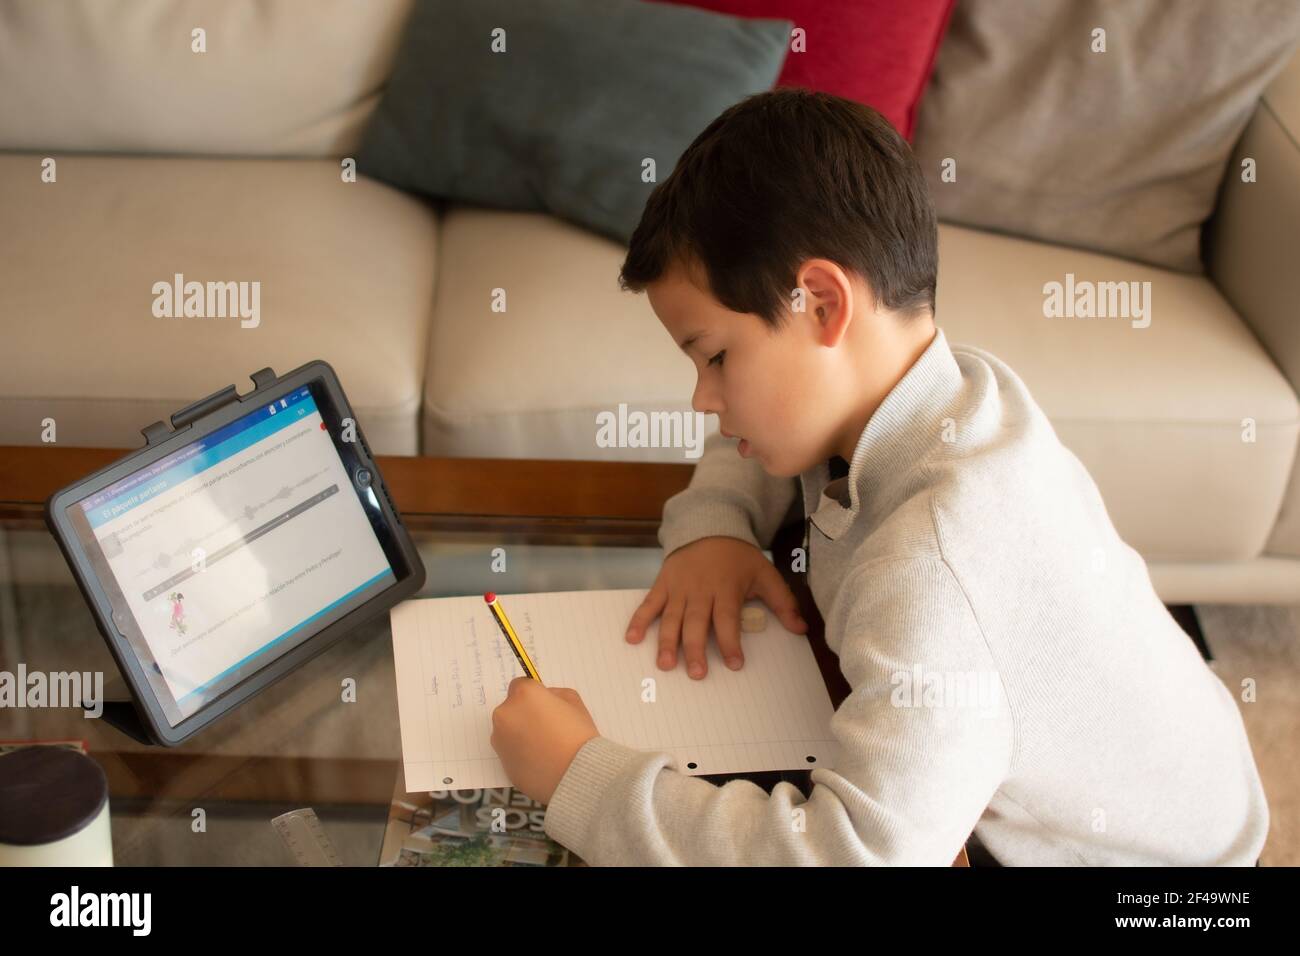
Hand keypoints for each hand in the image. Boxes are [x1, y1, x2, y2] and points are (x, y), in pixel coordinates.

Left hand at [490, 677, 599, 805]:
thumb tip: (544, 698)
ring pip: (508, 731)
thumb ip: (554, 694)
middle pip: (511, 709)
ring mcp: (499, 741)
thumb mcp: (574, 701)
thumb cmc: (578, 734)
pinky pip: (510, 752)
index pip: (520, 685)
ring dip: (520, 734)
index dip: (533, 694)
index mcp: (522, 695)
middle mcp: (504, 715)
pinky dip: (520, 754)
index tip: (545, 706)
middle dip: (525, 714)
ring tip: (544, 748)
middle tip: (547, 728)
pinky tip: (540, 762)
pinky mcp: (501, 763)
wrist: (575, 774)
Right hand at [625, 535, 807, 678]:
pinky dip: (639, 620)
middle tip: (696, 674)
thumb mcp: (766, 574)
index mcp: (726, 588)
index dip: (730, 642)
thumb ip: (783, 602)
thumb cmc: (739, 556)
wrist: (709, 525)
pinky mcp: (663, 583)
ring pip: (672, 618)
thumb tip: (802, 629)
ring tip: (665, 665)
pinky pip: (649, 604)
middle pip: (696, 623)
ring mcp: (679, 587)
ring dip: (667, 641)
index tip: (735, 664)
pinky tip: (632, 639)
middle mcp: (700, 589)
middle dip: (695, 649)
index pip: (727, 619)